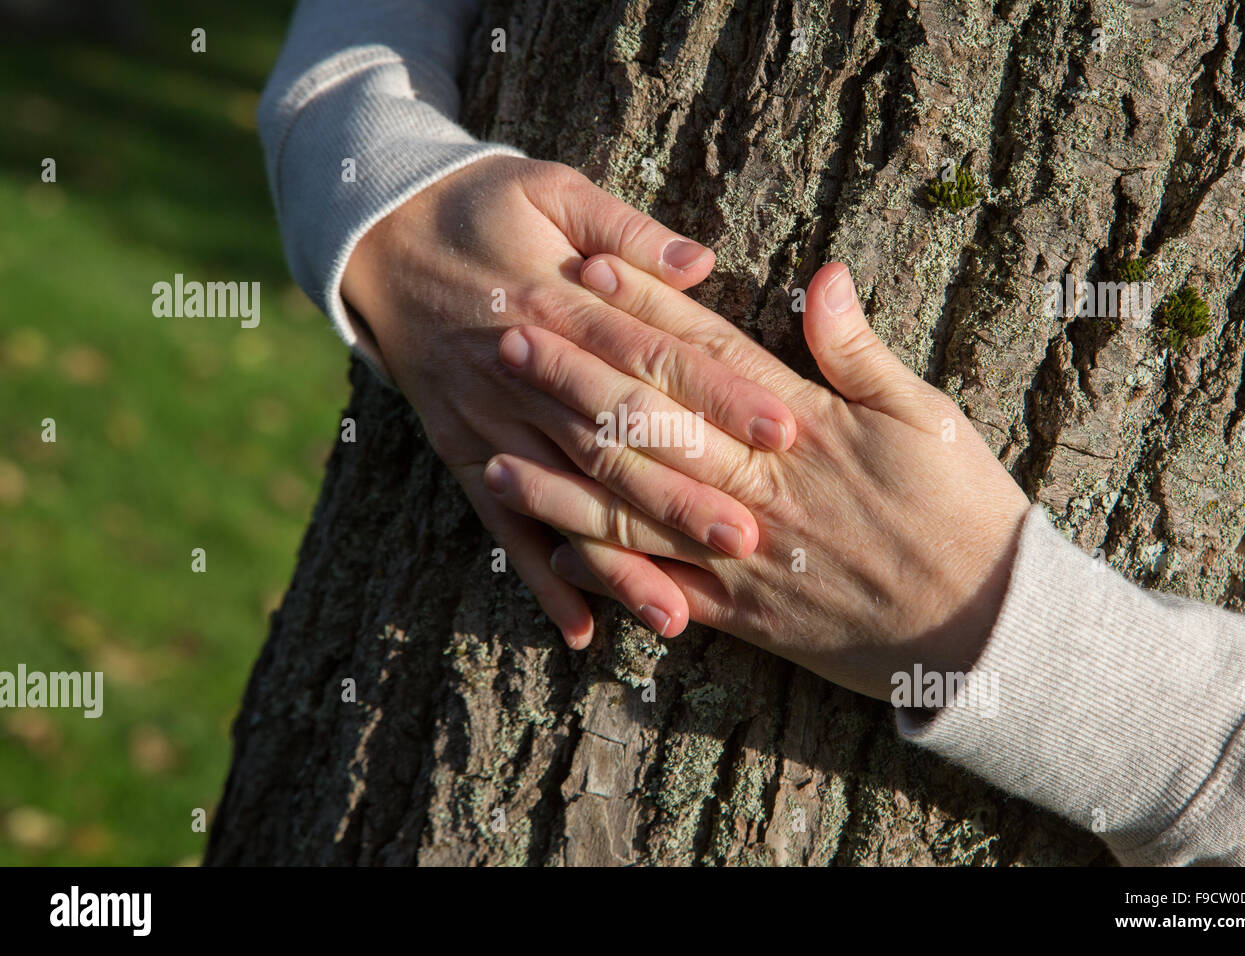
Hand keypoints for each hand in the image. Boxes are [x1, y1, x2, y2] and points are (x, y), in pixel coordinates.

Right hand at [340, 156, 797, 647]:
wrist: (381, 238)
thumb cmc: (482, 208)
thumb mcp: (552, 190)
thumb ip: (627, 231)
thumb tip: (702, 262)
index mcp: (561, 308)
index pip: (657, 357)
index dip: (721, 395)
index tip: (784, 430)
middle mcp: (529, 378)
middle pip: (617, 443)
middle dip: (683, 493)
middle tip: (748, 538)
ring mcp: (492, 424)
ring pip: (567, 501)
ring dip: (619, 559)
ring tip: (676, 613)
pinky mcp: (464, 455)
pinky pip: (503, 527)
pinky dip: (539, 578)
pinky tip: (579, 629)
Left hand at [482, 256, 1030, 699]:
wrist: (983, 629)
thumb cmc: (962, 511)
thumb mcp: (930, 417)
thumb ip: (861, 351)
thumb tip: (821, 275)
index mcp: (803, 430)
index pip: (707, 358)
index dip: (647, 310)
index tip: (590, 270)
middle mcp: (758, 490)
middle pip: (650, 424)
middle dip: (574, 378)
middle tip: (508, 337)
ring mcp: (742, 557)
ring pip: (634, 515)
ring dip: (559, 483)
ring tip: (492, 453)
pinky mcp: (743, 616)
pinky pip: (659, 593)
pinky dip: (604, 575)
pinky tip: (550, 551)